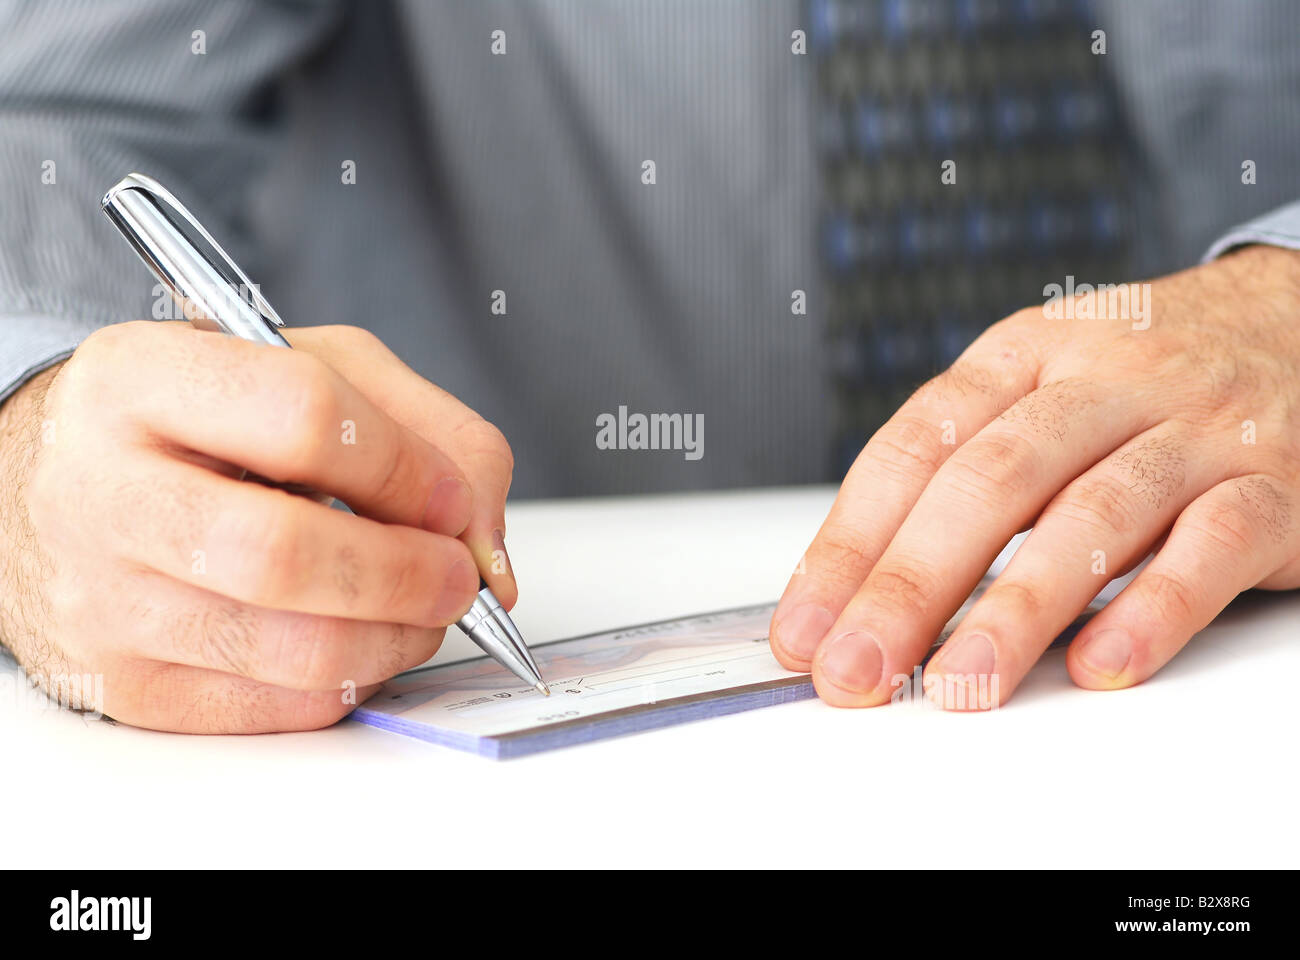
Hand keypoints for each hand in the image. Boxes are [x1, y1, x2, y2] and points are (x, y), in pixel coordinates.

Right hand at [0, 322, 515, 731]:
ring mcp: (103, 598)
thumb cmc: (206, 421)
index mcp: (144, 379)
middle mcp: (103, 489)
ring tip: (421, 609)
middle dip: (407, 573)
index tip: (451, 499)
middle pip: (286, 553)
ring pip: (290, 649)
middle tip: (458, 576)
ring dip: (395, 637)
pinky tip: (359, 640)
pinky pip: (273, 707)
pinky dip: (349, 682)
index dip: (406, 468)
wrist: (62, 485)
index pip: (303, 418)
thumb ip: (426, 426)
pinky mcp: (125, 684)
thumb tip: (484, 543)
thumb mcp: (313, 367)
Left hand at [771, 245, 1299, 708]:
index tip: (804, 627)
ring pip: (1092, 515)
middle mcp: (1103, 380)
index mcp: (1023, 353)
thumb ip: (967, 469)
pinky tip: (1100, 665)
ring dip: (1015, 611)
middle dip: (908, 587)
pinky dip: (1154, 607)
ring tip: (957, 688)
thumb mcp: (1046, 386)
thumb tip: (857, 588)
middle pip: (989, 483)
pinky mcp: (1278, 483)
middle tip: (856, 671)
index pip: (914, 448)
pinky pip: (1214, 545)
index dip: (848, 543)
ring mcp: (1195, 427)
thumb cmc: (1149, 376)